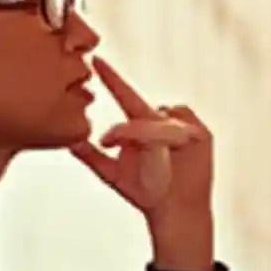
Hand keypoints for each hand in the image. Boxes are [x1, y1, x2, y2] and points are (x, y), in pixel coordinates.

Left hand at [70, 56, 215, 270]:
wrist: (174, 211)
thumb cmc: (145, 194)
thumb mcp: (113, 175)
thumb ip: (91, 157)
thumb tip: (68, 142)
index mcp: (139, 126)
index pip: (124, 95)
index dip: (111, 77)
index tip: (96, 60)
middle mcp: (160, 120)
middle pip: (143, 112)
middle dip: (134, 132)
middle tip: (119, 146)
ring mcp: (182, 124)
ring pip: (164, 119)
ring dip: (157, 138)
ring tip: (161, 161)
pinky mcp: (201, 133)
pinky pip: (185, 126)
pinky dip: (180, 137)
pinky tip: (181, 154)